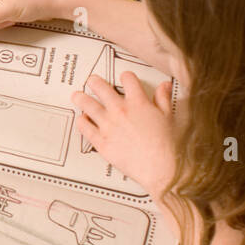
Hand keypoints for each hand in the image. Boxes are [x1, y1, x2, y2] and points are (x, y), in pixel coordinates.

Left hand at [72, 73, 175, 195]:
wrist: (160, 168)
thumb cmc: (166, 145)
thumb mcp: (168, 117)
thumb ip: (163, 99)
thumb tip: (164, 86)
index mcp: (138, 103)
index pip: (128, 80)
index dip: (126, 76)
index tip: (124, 77)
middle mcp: (120, 111)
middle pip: (101, 88)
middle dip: (95, 82)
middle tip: (91, 80)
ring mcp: (108, 126)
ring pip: (88, 106)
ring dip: (81, 98)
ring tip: (77, 96)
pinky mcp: (101, 142)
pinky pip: (85, 128)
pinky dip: (81, 122)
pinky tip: (81, 119)